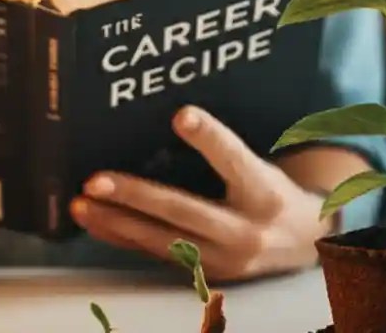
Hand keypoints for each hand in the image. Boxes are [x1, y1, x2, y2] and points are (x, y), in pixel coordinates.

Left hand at [70, 105, 332, 282]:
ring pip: (162, 240)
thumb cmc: (274, 193)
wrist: (304, 246)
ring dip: (116, 221)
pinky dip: (121, 237)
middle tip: (95, 180)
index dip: (210, 137)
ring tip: (81, 203)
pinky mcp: (206, 273)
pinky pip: (156, 254)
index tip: (182, 114)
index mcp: (265, 194)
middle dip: (136, 196)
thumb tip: (175, 112)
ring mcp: (224, 259)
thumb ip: (226, 151)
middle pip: (184, 211)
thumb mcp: (264, 167)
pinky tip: (94, 221)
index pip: (235, 160)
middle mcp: (246, 231)